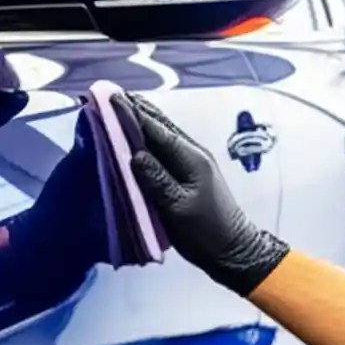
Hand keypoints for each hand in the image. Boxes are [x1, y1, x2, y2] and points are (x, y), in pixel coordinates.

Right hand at [114, 93, 288, 295]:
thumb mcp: (177, 208)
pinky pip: (165, 148)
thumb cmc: (204, 232)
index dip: (132, 113)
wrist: (232, 249)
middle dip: (136, 110)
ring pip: (163, 135)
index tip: (111, 98)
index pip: (156, 130)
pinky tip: (138, 137)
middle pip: (161, 126)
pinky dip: (149, 138)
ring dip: (143, 120)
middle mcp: (192, 154)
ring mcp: (193, 162)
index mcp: (190, 158)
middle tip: (112, 96)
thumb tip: (134, 155)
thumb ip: (156, 179)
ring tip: (122, 107)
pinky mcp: (189, 173)